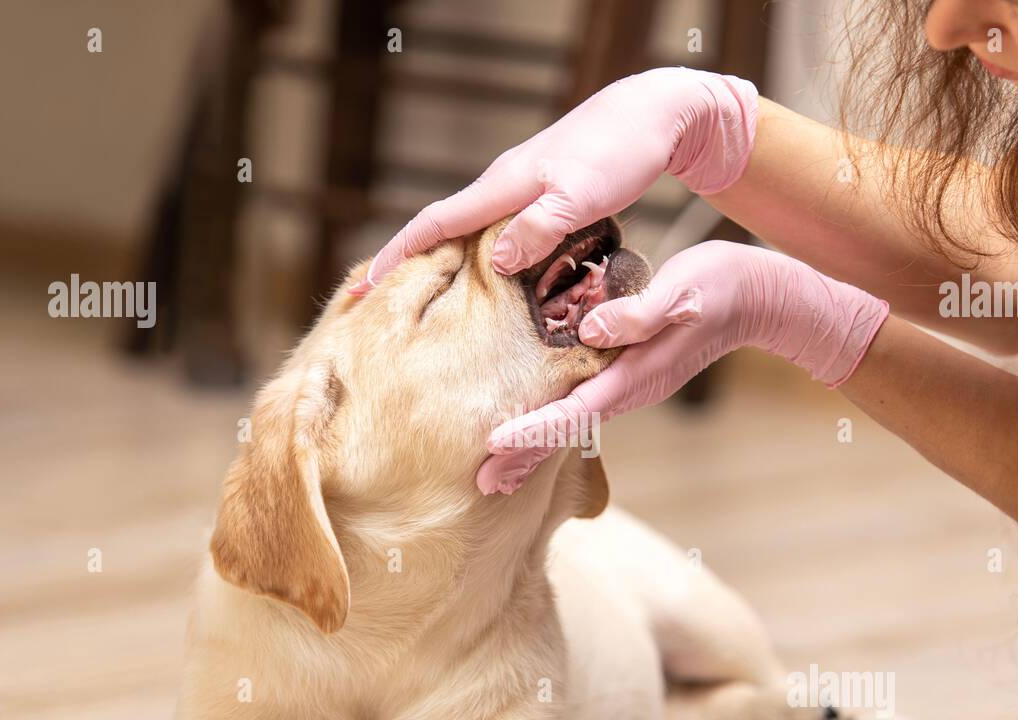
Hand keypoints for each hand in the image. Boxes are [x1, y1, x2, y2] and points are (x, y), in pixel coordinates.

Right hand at [349, 68, 757, 292]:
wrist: (654, 114)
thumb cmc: (620, 152)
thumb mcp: (581, 198)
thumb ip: (538, 229)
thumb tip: (494, 262)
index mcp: (501, 188)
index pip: (432, 225)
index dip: (395, 257)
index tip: (364, 289)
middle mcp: (501, 189)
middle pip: (440, 232)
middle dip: (406, 267)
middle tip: (378, 308)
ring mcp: (520, 192)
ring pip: (470, 235)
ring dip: (443, 266)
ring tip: (423, 305)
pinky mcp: (542, 198)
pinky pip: (499, 233)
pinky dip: (481, 259)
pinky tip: (487, 281)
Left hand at [476, 241, 889, 494]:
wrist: (761, 298)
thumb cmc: (721, 287)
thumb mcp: (684, 291)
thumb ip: (640, 313)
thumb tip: (593, 329)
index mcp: (635, 375)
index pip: (576, 410)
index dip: (535, 429)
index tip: (496, 444)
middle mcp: (630, 390)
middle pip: (567, 431)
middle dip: (526, 457)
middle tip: (483, 485)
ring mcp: (631, 386)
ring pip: (573, 424)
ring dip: (535, 446)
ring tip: (497, 471)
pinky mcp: (631, 374)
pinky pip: (584, 407)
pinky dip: (553, 422)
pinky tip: (533, 427)